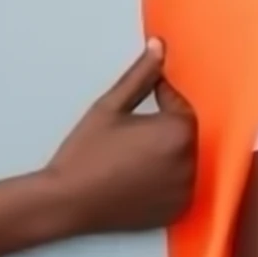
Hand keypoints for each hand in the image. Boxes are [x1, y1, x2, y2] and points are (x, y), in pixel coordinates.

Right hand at [45, 38, 196, 234]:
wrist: (68, 201)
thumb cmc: (87, 152)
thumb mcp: (111, 106)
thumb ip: (140, 75)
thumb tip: (159, 46)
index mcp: (177, 133)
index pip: (180, 105)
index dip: (158, 99)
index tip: (132, 109)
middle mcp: (189, 163)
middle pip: (184, 132)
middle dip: (162, 126)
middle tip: (127, 133)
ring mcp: (185, 191)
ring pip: (181, 157)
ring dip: (164, 151)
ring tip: (128, 155)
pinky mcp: (177, 209)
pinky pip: (178, 183)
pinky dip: (164, 177)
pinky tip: (134, 176)